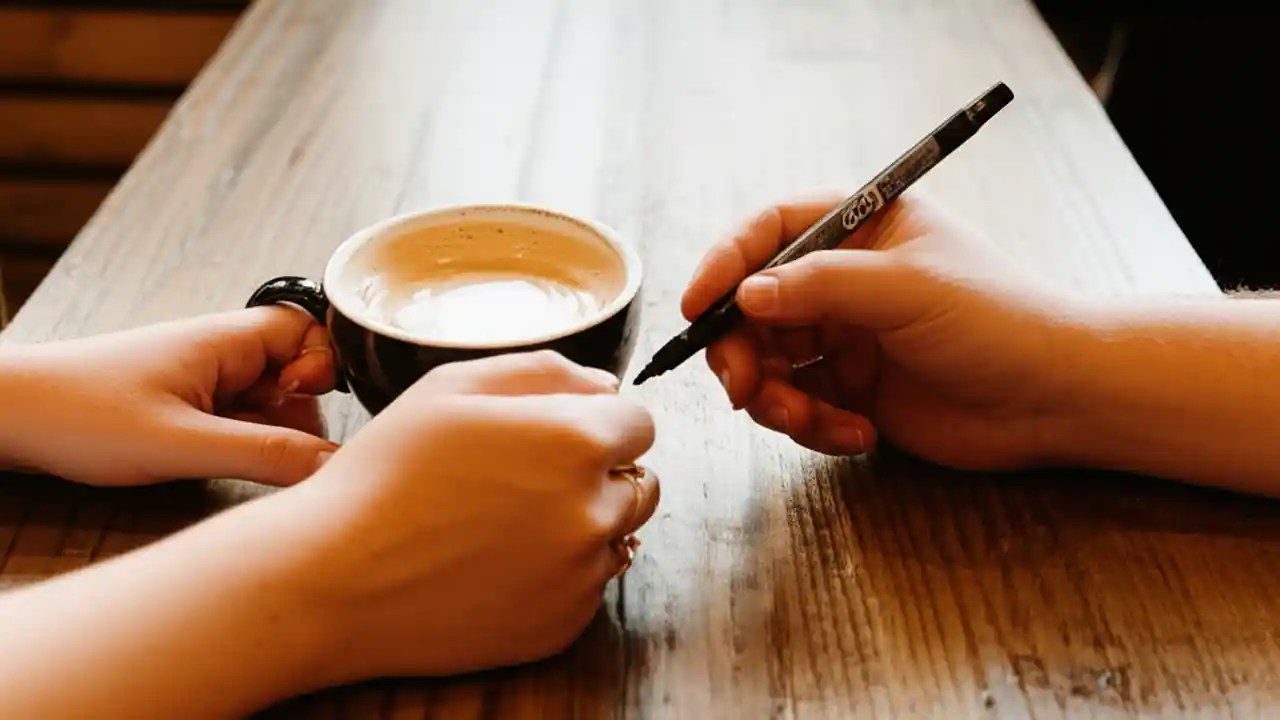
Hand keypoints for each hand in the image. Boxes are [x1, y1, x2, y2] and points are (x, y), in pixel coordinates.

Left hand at [0, 307, 337, 485]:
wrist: (4, 416)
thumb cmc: (78, 414)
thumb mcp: (182, 443)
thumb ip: (264, 454)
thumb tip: (333, 465)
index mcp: (225, 340)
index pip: (310, 329)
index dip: (324, 364)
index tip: (307, 402)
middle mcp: (218, 354)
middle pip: (295, 371)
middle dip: (300, 412)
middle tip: (281, 448)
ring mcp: (201, 381)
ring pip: (268, 401)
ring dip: (271, 433)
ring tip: (245, 462)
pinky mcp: (183, 408)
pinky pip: (237, 420)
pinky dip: (242, 444)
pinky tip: (220, 465)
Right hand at [293, 350, 658, 679]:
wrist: (333, 578)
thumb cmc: (385, 474)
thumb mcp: (452, 386)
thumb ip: (545, 371)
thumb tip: (607, 388)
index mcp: (576, 441)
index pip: (640, 424)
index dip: (598, 423)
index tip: (554, 434)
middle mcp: (594, 511)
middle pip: (639, 483)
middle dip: (600, 474)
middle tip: (526, 479)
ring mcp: (581, 576)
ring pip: (617, 536)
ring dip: (584, 525)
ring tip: (507, 523)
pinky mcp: (562, 626)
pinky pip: (587, 588)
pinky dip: (559, 575)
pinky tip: (498, 565)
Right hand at [682, 192, 1077, 468]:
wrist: (1057, 400)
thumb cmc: (998, 320)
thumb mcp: (906, 288)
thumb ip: (819, 286)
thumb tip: (744, 295)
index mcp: (861, 229)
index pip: (770, 232)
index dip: (726, 265)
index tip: (696, 306)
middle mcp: (846, 280)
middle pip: (755, 308)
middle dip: (742, 351)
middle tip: (744, 390)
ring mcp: (847, 337)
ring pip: (770, 364)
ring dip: (776, 399)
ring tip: (809, 421)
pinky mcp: (853, 391)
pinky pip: (802, 407)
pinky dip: (815, 426)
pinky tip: (860, 434)